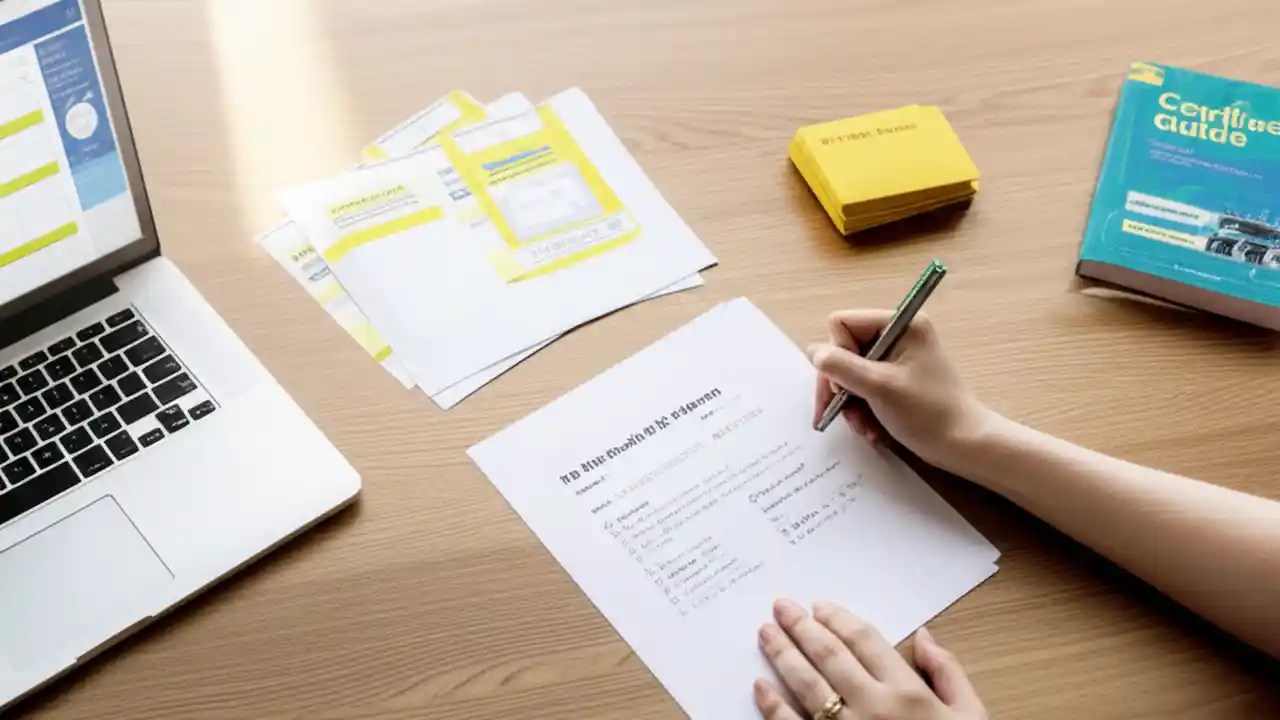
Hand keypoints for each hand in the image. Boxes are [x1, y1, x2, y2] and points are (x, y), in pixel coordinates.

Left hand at [755, 599, 985, 719]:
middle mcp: (873, 707)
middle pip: (829, 655)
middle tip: (781, 607)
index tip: (819, 606)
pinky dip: (772, 705)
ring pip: (805, 683)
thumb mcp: (971, 717)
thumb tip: (924, 636)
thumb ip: (949, 673)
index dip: (838, 618)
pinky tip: (760, 685)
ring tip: (765, 633)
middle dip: (801, 627)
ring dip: (782, 654)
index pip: (864, 640)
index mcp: (907, 692)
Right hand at [808, 310, 991, 472]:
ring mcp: (896, 357)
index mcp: (899, 324)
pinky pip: (863, 387)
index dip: (837, 355)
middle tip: (841, 415)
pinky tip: (873, 430)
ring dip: (852, 404)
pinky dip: (863, 410)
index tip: (845, 386)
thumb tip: (814, 352)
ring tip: (866, 429)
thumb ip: (841, 366)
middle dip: (841, 387)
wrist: (963, 444)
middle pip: (843, 350)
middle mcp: (897, 334)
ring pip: (850, 373)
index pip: (842, 324)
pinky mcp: (896, 378)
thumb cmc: (928, 413)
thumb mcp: (879, 387)